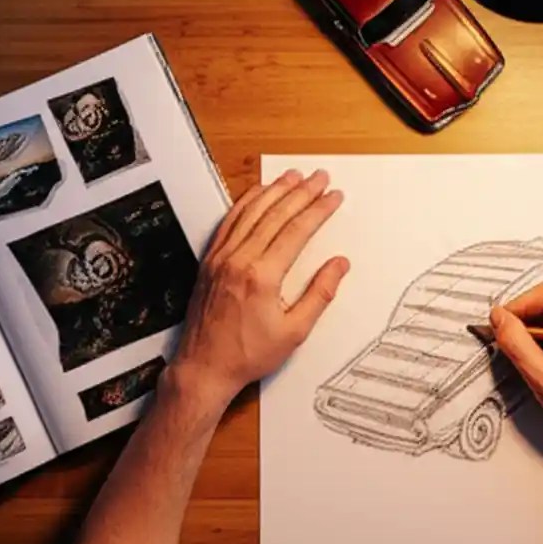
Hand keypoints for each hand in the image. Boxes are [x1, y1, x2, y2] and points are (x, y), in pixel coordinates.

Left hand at [165, 169, 348, 409]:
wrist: (204, 367)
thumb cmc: (247, 354)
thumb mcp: (294, 332)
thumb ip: (319, 294)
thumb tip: (338, 265)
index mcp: (263, 276)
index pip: (297, 231)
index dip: (319, 210)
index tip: (333, 197)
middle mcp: (239, 260)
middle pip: (276, 215)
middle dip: (302, 192)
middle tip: (319, 178)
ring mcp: (221, 258)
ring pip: (251, 213)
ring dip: (275, 191)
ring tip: (293, 176)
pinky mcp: (209, 261)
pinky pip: (229, 222)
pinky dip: (245, 203)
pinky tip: (257, 194)